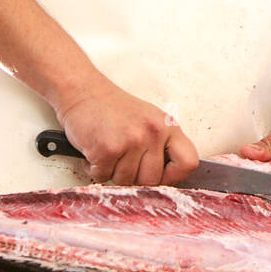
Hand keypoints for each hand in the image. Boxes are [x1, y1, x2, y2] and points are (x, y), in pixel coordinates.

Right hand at [57, 75, 199, 186]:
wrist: (82, 90)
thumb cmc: (110, 107)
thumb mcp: (147, 119)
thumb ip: (160, 145)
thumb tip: (166, 178)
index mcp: (167, 126)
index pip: (188, 162)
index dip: (173, 176)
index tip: (159, 175)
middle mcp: (153, 132)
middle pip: (152, 180)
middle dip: (133, 177)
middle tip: (121, 160)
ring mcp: (131, 140)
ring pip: (125, 181)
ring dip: (111, 171)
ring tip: (107, 150)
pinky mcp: (107, 148)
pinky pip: (103, 176)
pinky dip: (94, 169)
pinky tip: (94, 150)